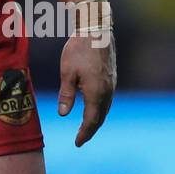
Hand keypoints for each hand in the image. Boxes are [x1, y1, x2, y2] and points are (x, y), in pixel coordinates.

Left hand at [57, 27, 115, 146]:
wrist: (96, 30)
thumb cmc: (79, 50)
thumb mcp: (67, 73)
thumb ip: (66, 95)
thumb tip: (63, 115)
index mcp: (96, 94)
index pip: (91, 121)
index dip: (84, 133)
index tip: (77, 143)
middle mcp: (107, 92)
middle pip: (100, 118)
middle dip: (90, 130)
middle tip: (81, 139)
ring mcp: (112, 84)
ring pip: (105, 109)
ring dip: (96, 120)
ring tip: (86, 127)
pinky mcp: (112, 77)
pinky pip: (107, 99)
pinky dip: (100, 109)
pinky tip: (94, 107)